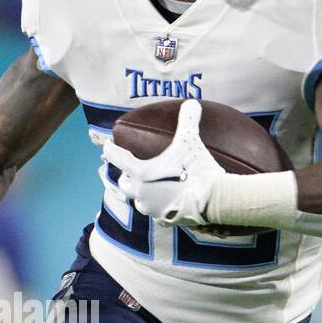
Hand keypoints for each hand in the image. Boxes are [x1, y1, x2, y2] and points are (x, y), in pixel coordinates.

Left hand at [102, 99, 222, 225]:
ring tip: (149, 185)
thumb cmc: (197, 169)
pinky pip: (154, 212)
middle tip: (131, 168)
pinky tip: (164, 200)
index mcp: (140, 173)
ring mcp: (150, 208)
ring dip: (140, 192)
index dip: (110, 148)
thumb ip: (188, 120)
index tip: (108, 144)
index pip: (116, 157)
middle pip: (124, 183)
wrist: (213, 199)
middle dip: (126, 175)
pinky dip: (156, 205)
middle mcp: (140, 193)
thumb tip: (192, 102)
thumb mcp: (191, 141)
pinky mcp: (162, 219)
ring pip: (138, 200)